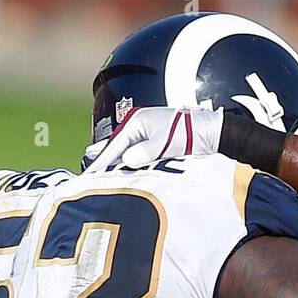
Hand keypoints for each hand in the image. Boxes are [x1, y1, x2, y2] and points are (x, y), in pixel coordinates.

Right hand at [83, 106, 224, 172]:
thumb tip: (127, 160)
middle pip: (115, 147)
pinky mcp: (154, 144)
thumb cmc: (189, 133)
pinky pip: (135, 155)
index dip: (102, 161)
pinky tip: (121, 172)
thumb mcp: (165, 143)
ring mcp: (146, 135)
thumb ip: (146, 152)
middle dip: (102, 161)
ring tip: (98, 175)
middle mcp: (138, 127)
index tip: (90, 174)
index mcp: (137, 122)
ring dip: (114, 163)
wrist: (210, 132)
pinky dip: (127, 164)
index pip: (114, 145)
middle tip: (87, 176)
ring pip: (124, 152)